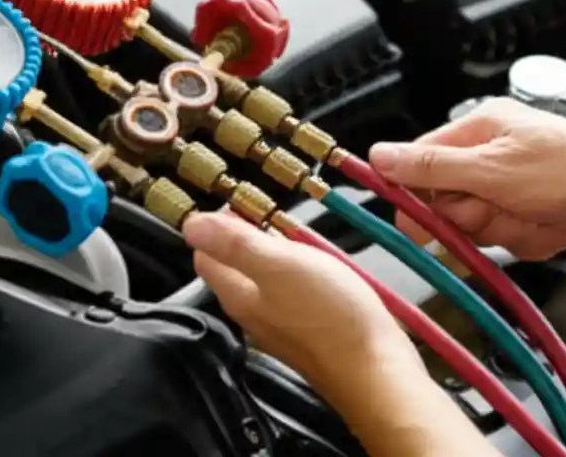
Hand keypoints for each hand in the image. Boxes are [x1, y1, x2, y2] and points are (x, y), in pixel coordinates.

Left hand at [182, 211, 416, 388]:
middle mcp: (253, 311)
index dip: (218, 223)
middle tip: (276, 210)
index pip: (206, 253)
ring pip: (265, 278)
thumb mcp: (280, 266)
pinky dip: (299, 270)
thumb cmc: (330, 315)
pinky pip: (292, 291)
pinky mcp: (308, 329)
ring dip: (276, 250)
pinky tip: (321, 264)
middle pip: (235, 265)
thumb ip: (236, 244)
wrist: (375, 367)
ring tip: (300, 232)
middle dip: (248, 233)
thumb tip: (191, 224)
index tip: (247, 199)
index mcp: (238, 294)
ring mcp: (280, 322)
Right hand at [369, 98, 565, 259]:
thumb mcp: (490, 170)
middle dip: (480, 217)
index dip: (418, 199)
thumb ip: (432, 168)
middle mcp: (493, 151)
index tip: (420, 225)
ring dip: (511, 229)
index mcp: (478, 128)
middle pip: (453, 204)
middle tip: (506, 206)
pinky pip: (513, 234)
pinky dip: (534, 235)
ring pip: (484, 225)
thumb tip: (381, 157)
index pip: (421, 164)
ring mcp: (515, 181)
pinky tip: (553, 222)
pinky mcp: (534, 205)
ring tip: (538, 213)